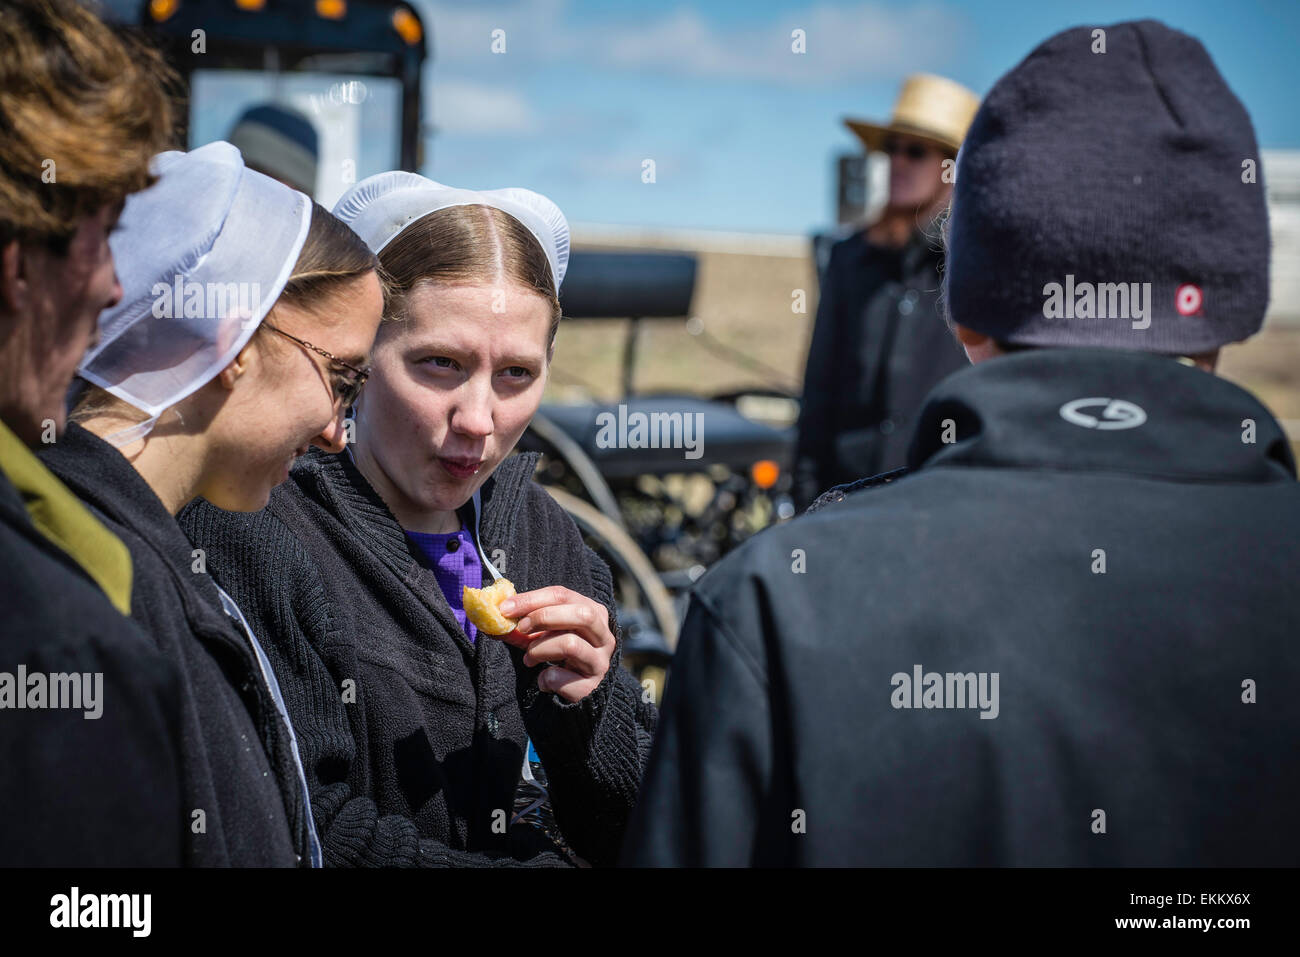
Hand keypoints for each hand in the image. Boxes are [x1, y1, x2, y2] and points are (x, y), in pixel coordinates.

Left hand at [495, 586, 615, 702]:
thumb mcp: (545, 633)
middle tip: (520, 629)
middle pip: (580, 615)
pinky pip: (564, 678)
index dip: (531, 599)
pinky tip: (543, 680)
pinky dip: (546, 678)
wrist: (584, 685)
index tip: (506, 608)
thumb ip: (524, 625)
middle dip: (543, 618)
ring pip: (571, 645)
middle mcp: (604, 635)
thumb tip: (492, 617)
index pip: (563, 595)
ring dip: (539, 650)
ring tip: (529, 659)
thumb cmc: (562, 651)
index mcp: (593, 612)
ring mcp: (600, 661)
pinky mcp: (593, 685)